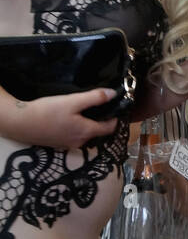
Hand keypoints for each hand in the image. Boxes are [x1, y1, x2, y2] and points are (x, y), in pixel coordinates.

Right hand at [3, 88, 118, 149]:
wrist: (21, 123)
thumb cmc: (48, 111)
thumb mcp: (72, 101)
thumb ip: (94, 98)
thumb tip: (114, 94)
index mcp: (87, 132)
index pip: (110, 128)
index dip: (115, 117)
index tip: (115, 106)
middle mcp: (80, 142)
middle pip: (98, 131)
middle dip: (101, 119)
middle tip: (99, 104)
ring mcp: (68, 144)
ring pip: (85, 133)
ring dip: (88, 123)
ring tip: (84, 109)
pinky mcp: (58, 143)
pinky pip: (74, 135)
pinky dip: (76, 127)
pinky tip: (69, 117)